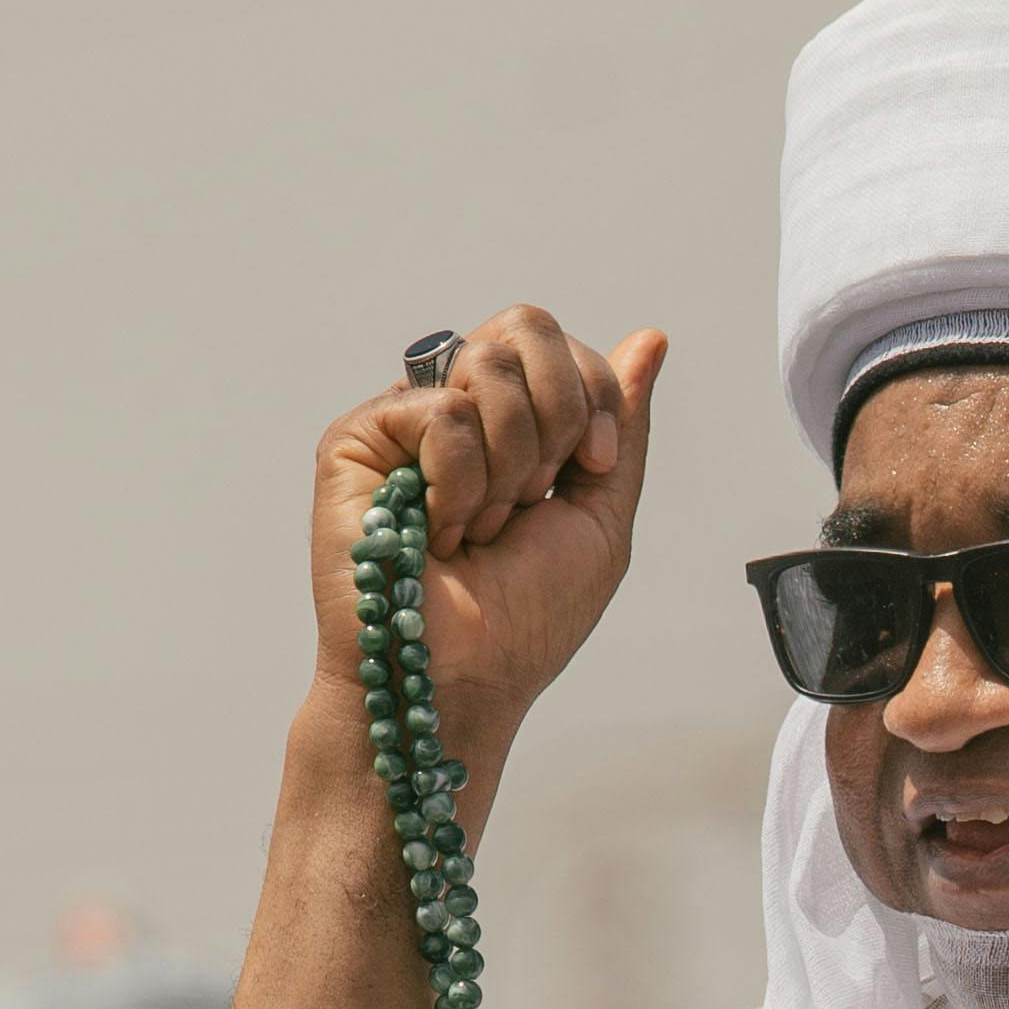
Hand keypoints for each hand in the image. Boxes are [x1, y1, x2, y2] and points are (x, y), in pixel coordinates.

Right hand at [306, 310, 664, 804]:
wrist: (463, 679)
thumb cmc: (524, 618)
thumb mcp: (602, 514)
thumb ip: (622, 423)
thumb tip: (649, 339)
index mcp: (515, 420)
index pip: (563, 346)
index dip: (594, 399)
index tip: (588, 471)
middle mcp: (458, 407)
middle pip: (526, 329)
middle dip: (553, 423)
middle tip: (528, 500)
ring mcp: (407, 420)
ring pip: (486, 365)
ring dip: (508, 469)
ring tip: (477, 528)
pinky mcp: (358, 438)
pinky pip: (441, 413)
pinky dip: (460, 485)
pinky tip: (438, 532)